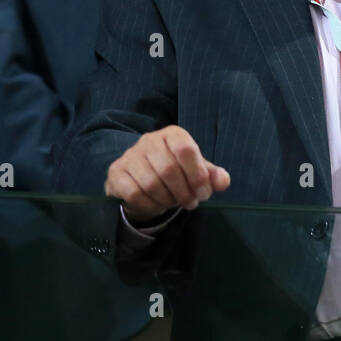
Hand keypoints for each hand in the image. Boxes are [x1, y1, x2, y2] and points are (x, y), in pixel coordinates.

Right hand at [104, 126, 229, 222]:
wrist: (143, 180)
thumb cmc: (177, 173)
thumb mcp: (198, 172)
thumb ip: (213, 176)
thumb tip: (223, 181)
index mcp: (173, 135)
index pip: (185, 149)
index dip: (197, 175)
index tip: (204, 193)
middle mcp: (149, 140)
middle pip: (169, 169)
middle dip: (184, 192)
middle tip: (191, 203)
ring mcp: (130, 155)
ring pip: (151, 183)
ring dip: (168, 200)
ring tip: (175, 202)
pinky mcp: (116, 172)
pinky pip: (134, 193)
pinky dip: (150, 205)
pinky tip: (157, 204)